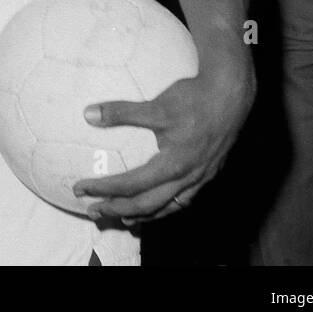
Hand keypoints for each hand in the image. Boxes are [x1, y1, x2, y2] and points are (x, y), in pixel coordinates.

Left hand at [71, 50, 253, 222]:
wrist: (231, 94)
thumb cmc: (193, 99)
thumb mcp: (156, 105)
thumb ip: (121, 112)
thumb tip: (88, 114)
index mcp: (173, 165)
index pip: (131, 185)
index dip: (104, 189)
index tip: (81, 189)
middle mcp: (188, 178)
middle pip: (148, 205)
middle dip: (118, 209)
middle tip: (93, 211)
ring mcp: (200, 178)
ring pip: (169, 207)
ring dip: (144, 215)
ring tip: (123, 217)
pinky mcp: (208, 172)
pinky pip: (185, 199)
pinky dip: (167, 206)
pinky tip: (158, 203)